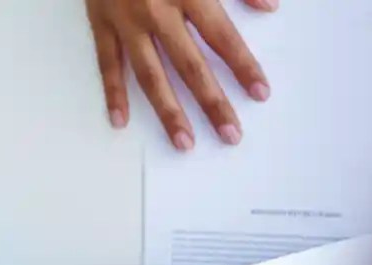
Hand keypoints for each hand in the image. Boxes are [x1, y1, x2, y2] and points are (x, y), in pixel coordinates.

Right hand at [86, 0, 276, 149]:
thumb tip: (270, 4)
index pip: (222, 36)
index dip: (243, 66)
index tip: (260, 93)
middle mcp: (157, 9)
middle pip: (190, 65)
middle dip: (212, 102)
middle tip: (230, 134)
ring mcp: (126, 19)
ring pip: (150, 74)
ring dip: (168, 112)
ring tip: (185, 142)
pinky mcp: (101, 21)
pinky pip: (107, 63)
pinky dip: (112, 92)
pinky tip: (120, 120)